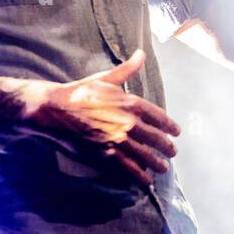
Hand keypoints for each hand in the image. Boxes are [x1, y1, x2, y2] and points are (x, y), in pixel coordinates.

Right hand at [12, 49, 179, 188]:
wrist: (57, 108)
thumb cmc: (82, 91)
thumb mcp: (107, 78)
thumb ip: (128, 69)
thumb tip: (141, 53)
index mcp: (130, 103)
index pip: (159, 117)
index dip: (170, 126)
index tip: (177, 132)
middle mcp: (128, 122)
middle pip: (155, 138)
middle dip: (167, 147)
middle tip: (173, 152)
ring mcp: (117, 139)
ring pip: (145, 155)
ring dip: (157, 163)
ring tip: (164, 167)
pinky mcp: (105, 152)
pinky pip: (128, 166)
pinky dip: (139, 175)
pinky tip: (147, 180)